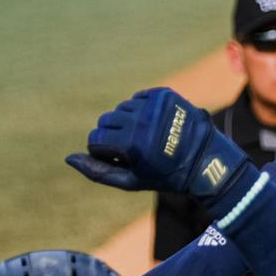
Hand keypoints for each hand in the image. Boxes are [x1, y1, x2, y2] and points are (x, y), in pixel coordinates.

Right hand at [65, 88, 252, 204]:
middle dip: (113, 136)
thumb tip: (69, 158)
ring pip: (122, 108)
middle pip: (106, 121)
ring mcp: (155, 106)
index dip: (105, 152)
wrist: (207, 161)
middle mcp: (142, 121)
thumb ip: (98, 171)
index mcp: (132, 144)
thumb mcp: (131, 180)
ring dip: (127, 122)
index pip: (95, 139)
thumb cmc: (166, 176)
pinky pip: (139, 98)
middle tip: (133, 149)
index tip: (121, 160)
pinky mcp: (165, 94)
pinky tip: (155, 124)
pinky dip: (142, 110)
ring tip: (147, 137)